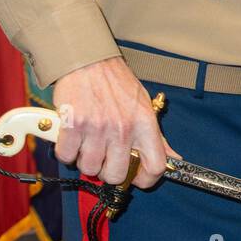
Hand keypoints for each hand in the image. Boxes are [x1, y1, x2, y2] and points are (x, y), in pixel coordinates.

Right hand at [51, 56, 177, 187]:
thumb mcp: (145, 107)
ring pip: (89, 168)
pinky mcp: (72, 125)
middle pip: (115, 175)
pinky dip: (66, 152)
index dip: (144, 179)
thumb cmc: (117, 83)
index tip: (134, 177)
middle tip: (104, 158)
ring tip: (88, 143)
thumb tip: (175, 159)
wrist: (88, 60)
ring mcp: (97, 127)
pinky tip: (73, 138)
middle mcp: (122, 128)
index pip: (154, 167)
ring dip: (85, 161)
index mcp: (145, 124)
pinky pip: (66, 156)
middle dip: (107, 172)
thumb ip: (157, 137)